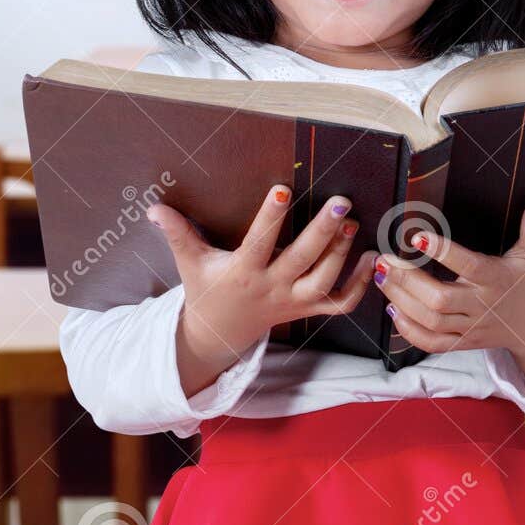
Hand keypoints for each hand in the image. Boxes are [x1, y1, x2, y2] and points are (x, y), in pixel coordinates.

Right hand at [148, 185, 376, 397]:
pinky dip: (358, 284)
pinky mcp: (307, 310)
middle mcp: (272, 287)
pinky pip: (339, 303)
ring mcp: (293, 301)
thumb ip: (177, 233)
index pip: (259, 243)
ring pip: (324, 281)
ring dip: (341, 253)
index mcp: (243, 272)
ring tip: (352, 223)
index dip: (270, 218)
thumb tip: (153, 207)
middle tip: (341, 202)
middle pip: (302, 260)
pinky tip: (370, 256)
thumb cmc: (206, 289)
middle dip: (323, 231)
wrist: (218, 335)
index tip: (282, 189)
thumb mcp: (189, 262)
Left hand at [375, 200, 524, 401]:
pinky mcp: (464, 342)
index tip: (418, 237)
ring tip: (381, 278)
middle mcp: (482, 305)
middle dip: (407, 280)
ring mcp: (471, 327)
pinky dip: (409, 331)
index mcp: (497, 280)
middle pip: (440, 299)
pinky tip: (393, 311)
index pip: (469, 266)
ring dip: (401, 301)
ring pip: (431, 321)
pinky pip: (433, 344)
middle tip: (384, 259)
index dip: (443, 252)